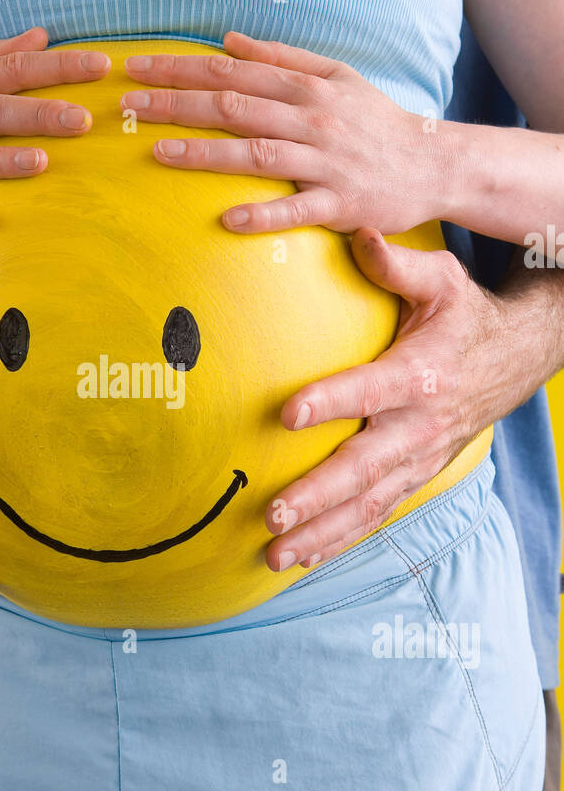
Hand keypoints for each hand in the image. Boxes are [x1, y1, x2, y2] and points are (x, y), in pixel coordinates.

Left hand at [121, 31, 444, 233]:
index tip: (135, 68)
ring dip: (206, 154)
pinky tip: (227, 220)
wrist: (433, 164)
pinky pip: (297, 210)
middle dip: (177, 104)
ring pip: (256, 154)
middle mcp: (311, 119)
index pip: (230, 73)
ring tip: (160, 154)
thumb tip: (228, 39)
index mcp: (305, 87)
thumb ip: (280, 57)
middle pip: (234, 108)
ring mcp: (325, 162)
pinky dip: (263, 215)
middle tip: (126, 105)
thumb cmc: (376, 121)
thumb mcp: (335, 76)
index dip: (180, 70)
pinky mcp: (340, 203)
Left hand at [265, 230, 504, 570]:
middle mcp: (418, 426)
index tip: (286, 413)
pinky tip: (304, 557)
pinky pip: (377, 514)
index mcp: (418, 374)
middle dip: (316, 496)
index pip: (368, 390)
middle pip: (362, 467)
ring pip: (367, 505)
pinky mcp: (416, 476)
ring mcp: (418, 459)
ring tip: (275, 554)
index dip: (330, 401)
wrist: (517, 358)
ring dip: (321, 533)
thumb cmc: (465, 316)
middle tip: (272, 514)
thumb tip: (358, 232)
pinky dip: (341, 540)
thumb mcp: (441, 281)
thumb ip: (396, 263)